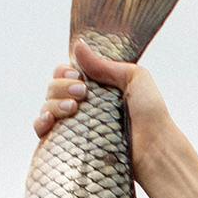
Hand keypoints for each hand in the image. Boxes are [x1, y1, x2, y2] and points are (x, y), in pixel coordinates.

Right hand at [33, 39, 172, 180]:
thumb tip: (78, 46)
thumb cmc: (152, 116)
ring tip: (73, 109)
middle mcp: (83, 107)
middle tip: (82, 94)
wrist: (157, 151)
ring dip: (53, 102)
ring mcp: (76, 127)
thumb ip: (106, 64)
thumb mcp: (135, 78)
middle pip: (53, 88)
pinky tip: (49, 120)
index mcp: (95, 90)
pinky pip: (44, 133)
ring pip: (47, 107)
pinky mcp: (72, 147)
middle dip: (61, 86)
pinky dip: (41, 123)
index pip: (65, 75)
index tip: (78, 77)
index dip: (65, 72)